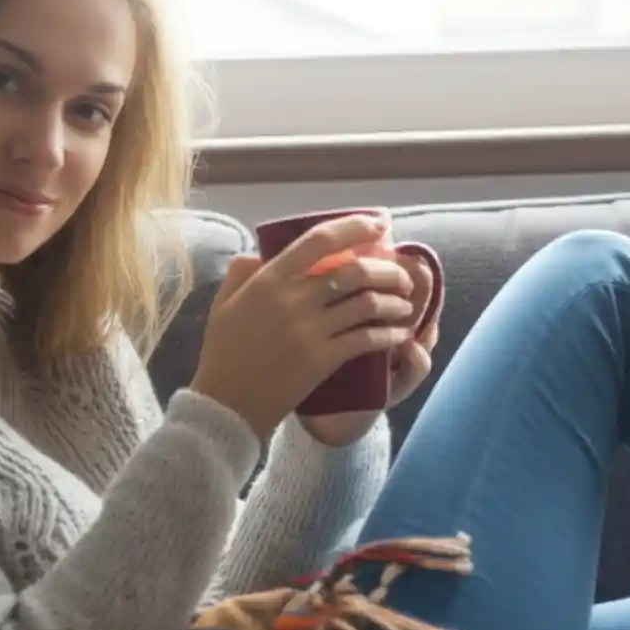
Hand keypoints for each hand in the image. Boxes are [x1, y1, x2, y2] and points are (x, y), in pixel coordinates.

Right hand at [189, 214, 416, 442]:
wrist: (226, 405)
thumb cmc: (224, 353)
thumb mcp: (223, 304)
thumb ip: (242, 272)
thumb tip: (262, 252)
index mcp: (269, 279)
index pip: (320, 240)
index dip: (355, 227)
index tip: (379, 224)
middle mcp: (293, 299)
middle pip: (355, 271)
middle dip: (388, 270)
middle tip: (402, 275)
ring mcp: (309, 330)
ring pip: (367, 304)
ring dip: (395, 302)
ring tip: (406, 305)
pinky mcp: (322, 360)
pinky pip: (366, 339)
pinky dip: (389, 334)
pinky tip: (399, 335)